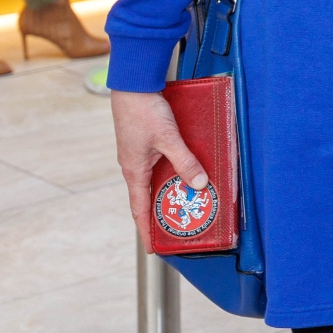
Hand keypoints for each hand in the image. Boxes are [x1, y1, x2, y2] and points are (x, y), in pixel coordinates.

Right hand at [111, 90, 206, 251]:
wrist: (133, 84)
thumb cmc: (144, 111)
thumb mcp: (168, 139)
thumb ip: (185, 162)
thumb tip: (200, 185)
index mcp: (133, 172)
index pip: (140, 209)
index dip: (147, 229)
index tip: (155, 248)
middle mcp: (134, 166)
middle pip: (149, 197)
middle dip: (163, 212)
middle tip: (180, 225)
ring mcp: (139, 154)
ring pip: (155, 180)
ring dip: (169, 190)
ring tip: (189, 201)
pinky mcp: (145, 142)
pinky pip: (159, 164)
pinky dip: (171, 172)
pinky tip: (187, 170)